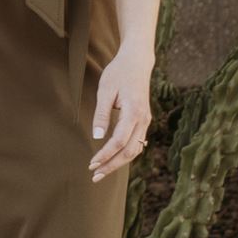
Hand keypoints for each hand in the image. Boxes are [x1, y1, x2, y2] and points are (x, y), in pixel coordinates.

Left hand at [89, 48, 152, 180]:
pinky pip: (136, 142)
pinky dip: (125, 154)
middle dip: (112, 166)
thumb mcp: (105, 91)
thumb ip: (101, 114)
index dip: (105, 155)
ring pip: (135, 149)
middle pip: (130, 151)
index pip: (119, 141)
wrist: (137, 61)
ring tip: (102, 171)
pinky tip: (113, 159)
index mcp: (134, 112)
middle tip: (95, 176)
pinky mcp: (144, 120)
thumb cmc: (118, 73)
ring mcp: (146, 120)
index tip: (92, 164)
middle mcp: (143, 119)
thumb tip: (97, 137)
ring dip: (119, 162)